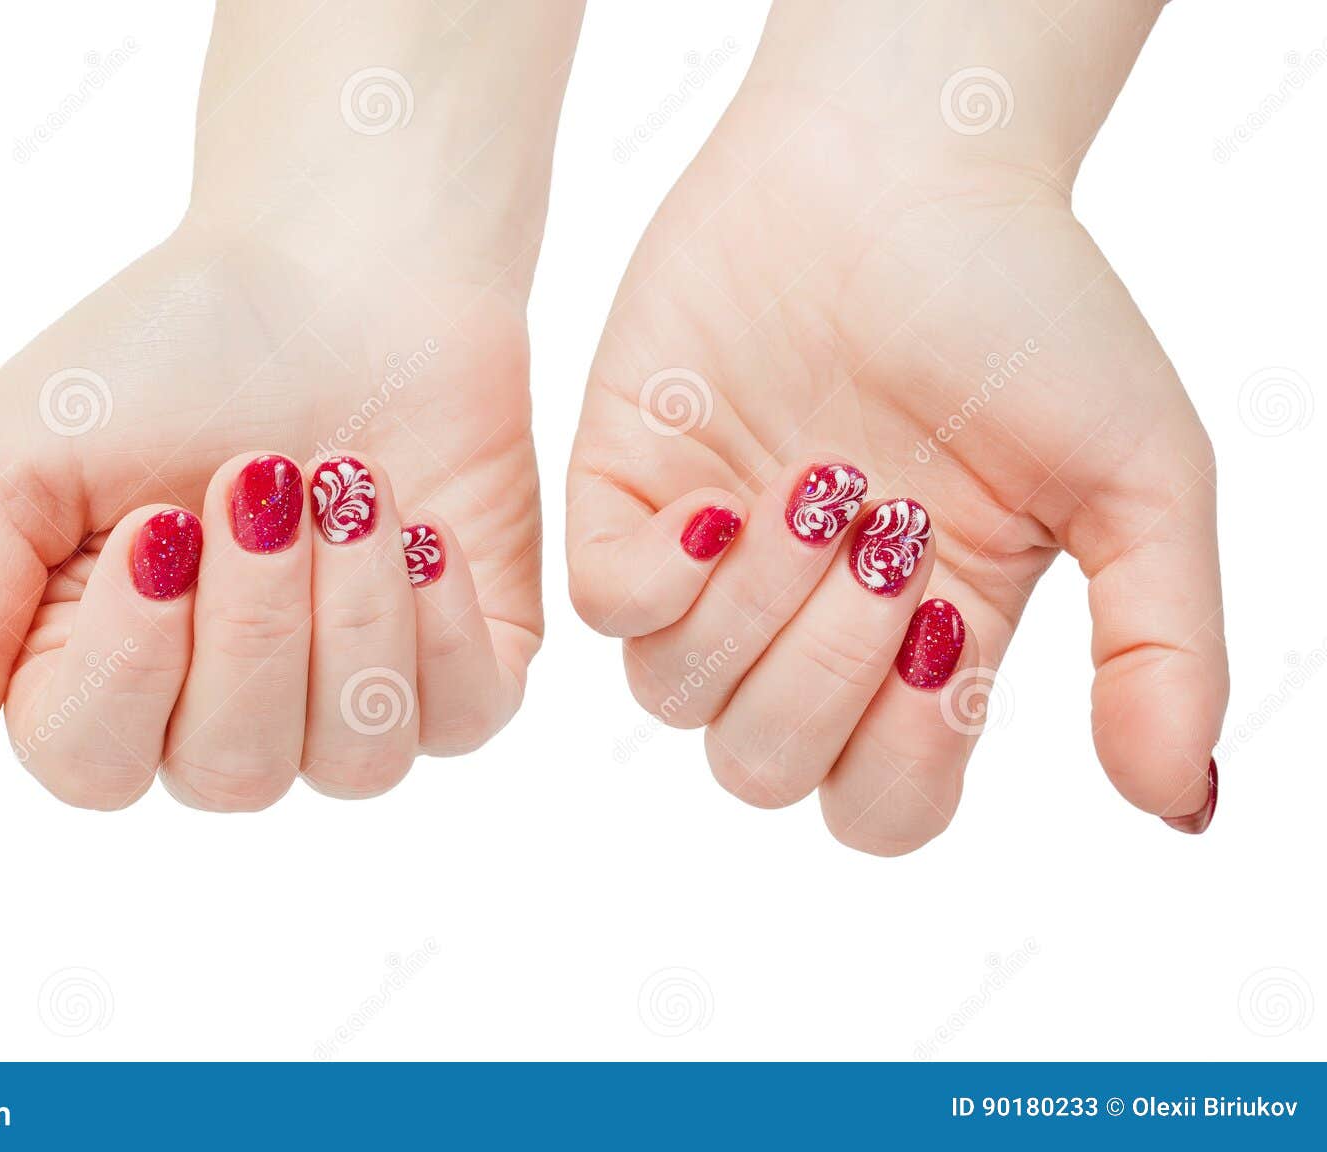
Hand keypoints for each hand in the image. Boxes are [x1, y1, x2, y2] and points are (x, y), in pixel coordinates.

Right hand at [0, 0, 582, 807]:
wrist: (345, 265)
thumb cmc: (174, 348)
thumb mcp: (20, 459)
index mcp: (100, 669)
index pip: (95, 762)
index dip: (130, 661)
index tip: (160, 522)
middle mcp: (224, 707)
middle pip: (233, 771)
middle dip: (254, 617)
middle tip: (263, 471)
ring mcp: (347, 695)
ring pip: (355, 763)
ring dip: (351, 614)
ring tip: (350, 483)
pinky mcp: (462, 659)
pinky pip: (465, 720)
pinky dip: (443, 626)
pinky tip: (420, 529)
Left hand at [567, 0, 1223, 852]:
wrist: (901, 164)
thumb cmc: (1023, 305)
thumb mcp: (1138, 474)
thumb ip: (1163, 645)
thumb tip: (1177, 804)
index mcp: (926, 637)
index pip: (884, 805)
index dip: (906, 757)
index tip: (945, 622)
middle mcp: (806, 620)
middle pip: (767, 768)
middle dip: (825, 670)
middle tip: (884, 519)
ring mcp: (710, 563)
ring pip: (676, 700)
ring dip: (756, 608)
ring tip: (821, 481)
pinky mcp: (627, 494)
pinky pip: (605, 610)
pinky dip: (658, 579)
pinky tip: (719, 499)